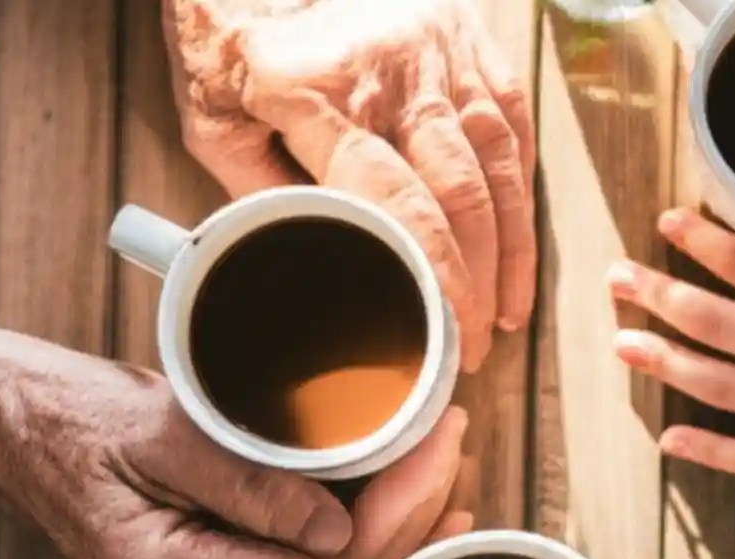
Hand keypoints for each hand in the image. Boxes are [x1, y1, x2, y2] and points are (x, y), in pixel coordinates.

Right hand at [0, 345, 470, 558]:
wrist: (28, 432)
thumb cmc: (87, 419)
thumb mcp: (170, 430)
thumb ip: (253, 485)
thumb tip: (339, 532)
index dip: (391, 524)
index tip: (428, 453)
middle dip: (408, 535)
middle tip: (448, 457)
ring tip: (435, 498)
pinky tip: (383, 544)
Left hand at [163, 0, 537, 371]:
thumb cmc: (231, 38)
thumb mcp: (212, 119)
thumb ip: (258, 193)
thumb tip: (311, 263)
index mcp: (323, 98)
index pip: (396, 204)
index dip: (433, 277)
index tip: (446, 332)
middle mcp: (395, 73)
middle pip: (460, 192)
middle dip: (478, 280)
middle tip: (477, 343)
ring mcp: (441, 53)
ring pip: (497, 161)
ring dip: (511, 245)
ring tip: (508, 309)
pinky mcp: (469, 41)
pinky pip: (512, 122)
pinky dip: (521, 188)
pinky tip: (518, 239)